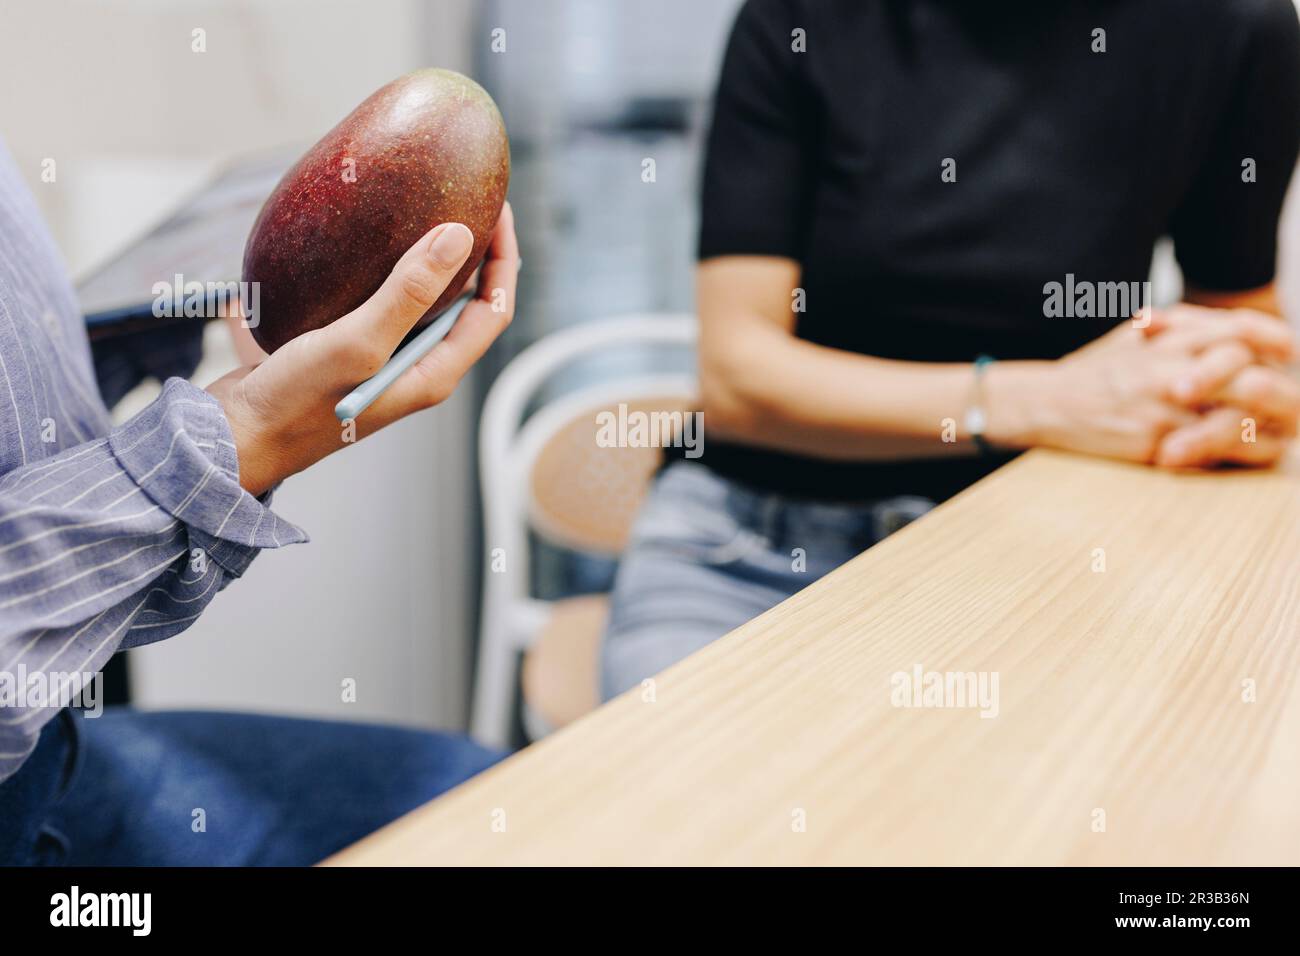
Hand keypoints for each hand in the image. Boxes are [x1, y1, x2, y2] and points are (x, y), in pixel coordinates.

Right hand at [208, 202, 518, 495]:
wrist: (235, 436)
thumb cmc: (297, 401)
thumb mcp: (359, 343)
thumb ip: (409, 293)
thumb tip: (460, 236)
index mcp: (435, 373)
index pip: (493, 309)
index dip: (503, 259)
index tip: (498, 209)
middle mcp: (417, 367)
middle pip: (465, 304)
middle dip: (472, 254)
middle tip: (463, 199)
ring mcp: (384, 360)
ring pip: (421, 301)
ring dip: (426, 259)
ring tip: (417, 209)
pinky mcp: (350, 351)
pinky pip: (379, 303)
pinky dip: (380, 270)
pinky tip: (360, 241)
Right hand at [1025, 304, 1294, 465]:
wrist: (1047, 404)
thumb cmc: (1093, 372)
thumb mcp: (1135, 337)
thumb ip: (1179, 328)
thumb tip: (1230, 327)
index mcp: (1168, 340)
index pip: (1237, 329)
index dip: (1272, 338)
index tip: (1289, 351)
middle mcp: (1169, 370)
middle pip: (1249, 376)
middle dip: (1279, 394)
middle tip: (1291, 404)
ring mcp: (1163, 409)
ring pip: (1240, 419)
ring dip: (1268, 429)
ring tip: (1279, 435)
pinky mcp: (1155, 442)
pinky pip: (1213, 451)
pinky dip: (1240, 453)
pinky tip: (1251, 453)